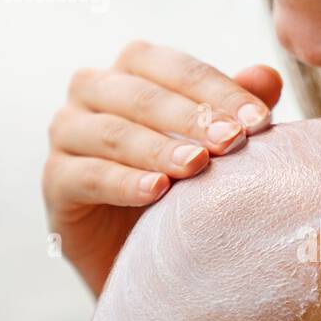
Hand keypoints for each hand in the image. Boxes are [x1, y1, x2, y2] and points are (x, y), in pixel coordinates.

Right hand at [43, 40, 283, 295]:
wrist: (144, 255)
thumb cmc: (182, 185)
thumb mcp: (216, 148)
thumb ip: (235, 110)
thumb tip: (266, 75)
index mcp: (130, 71)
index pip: (169, 65)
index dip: (214, 88)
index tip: (259, 120)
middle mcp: (91, 93)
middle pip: (136, 92)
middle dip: (188, 115)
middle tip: (231, 141)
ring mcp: (66, 135)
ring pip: (108, 131)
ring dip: (157, 147)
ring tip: (197, 166)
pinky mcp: (55, 181)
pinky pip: (84, 175)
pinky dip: (121, 181)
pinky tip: (156, 192)